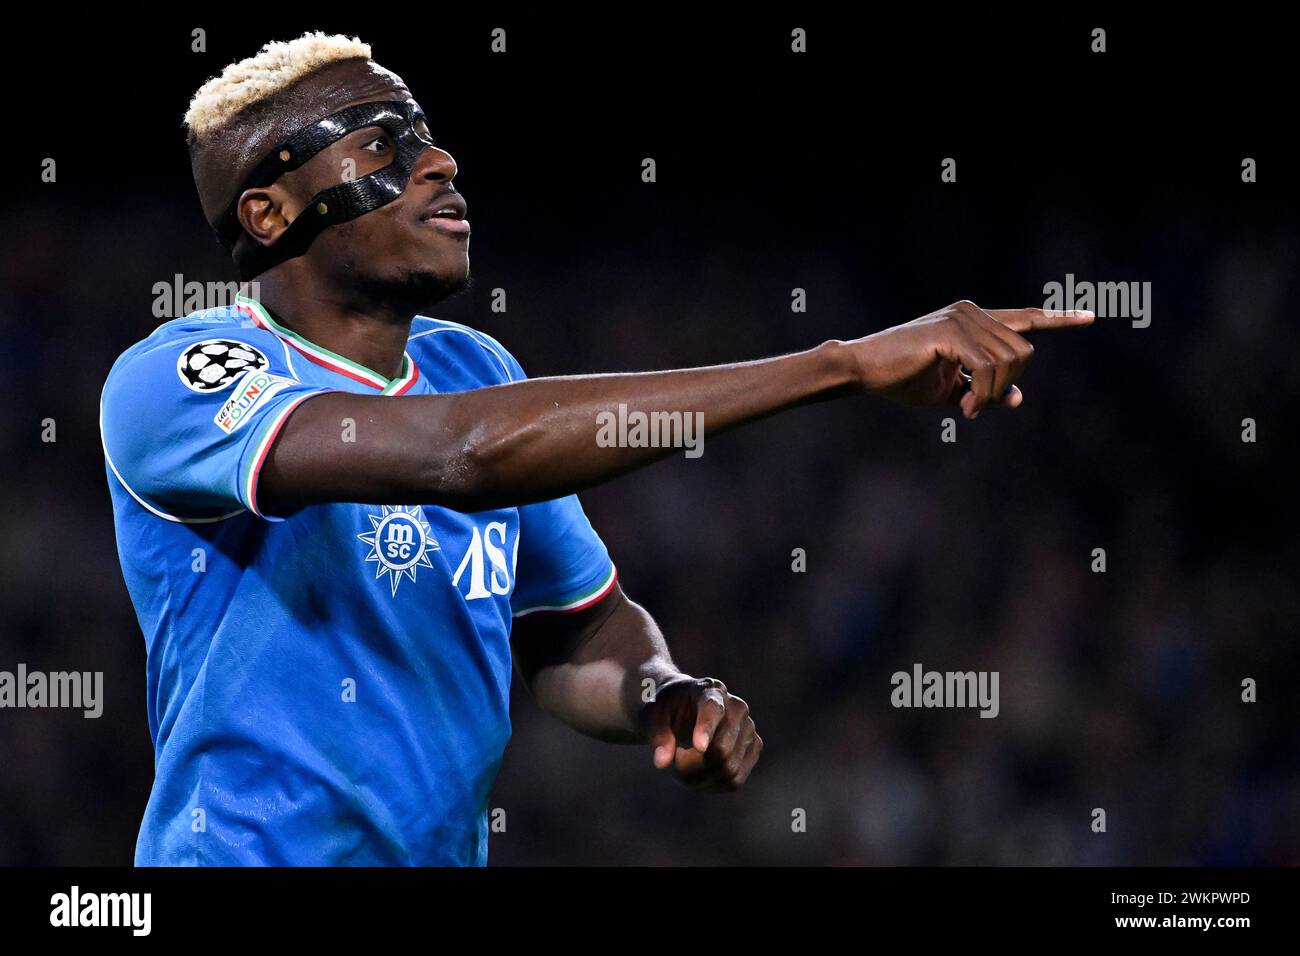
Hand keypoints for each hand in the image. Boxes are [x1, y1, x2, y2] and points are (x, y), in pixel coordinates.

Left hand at [641, 676, 761, 791]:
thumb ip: (658, 736)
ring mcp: (749, 728)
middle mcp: (737, 707)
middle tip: (674, 764)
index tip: (698, 746)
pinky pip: (735, 780)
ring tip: (682, 771)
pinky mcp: (753, 747)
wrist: (685, 709)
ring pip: (729, 769)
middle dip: (693, 766)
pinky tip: (697, 776)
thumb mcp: (653, 716)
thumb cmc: (667, 710)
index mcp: (710, 690)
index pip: (713, 709)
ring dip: (700, 779)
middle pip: (722, 749)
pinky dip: (712, 785)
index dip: (706, 729)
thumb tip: (662, 762)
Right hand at [847, 300, 1093, 417]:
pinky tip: (963, 409)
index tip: (1089, 317)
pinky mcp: (949, 333)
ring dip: (991, 396)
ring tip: (966, 409)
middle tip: (976, 407)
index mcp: (973, 320)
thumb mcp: (952, 391)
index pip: (1024, 318)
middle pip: (1023, 351)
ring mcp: (961, 319)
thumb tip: (1018, 397)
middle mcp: (971, 312)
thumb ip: (985, 391)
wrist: (862, 370)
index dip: (1058, 319)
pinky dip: (980, 396)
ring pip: (1009, 362)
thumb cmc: (902, 380)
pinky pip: (987, 369)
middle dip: (1007, 385)